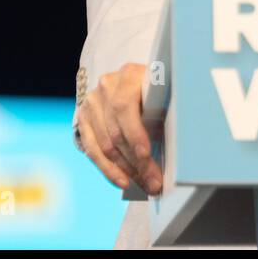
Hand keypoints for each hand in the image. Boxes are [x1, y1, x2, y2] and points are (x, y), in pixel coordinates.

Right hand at [77, 62, 162, 194]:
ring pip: (105, 144)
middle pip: (116, 131)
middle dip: (136, 161)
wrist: (136, 79)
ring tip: (144, 184)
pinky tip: (122, 181)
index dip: (135, 134)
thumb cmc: (157, 90)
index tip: (146, 155)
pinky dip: (108, 169)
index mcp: (129, 74)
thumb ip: (163, 113)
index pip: (124, 107)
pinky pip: (92, 149)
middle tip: (153, 180)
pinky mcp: (84, 117)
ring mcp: (92, 101)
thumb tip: (173, 150)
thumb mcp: (163, 94)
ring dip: (125, 169)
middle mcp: (107, 86)